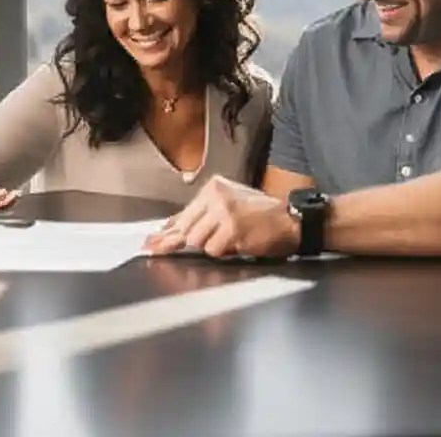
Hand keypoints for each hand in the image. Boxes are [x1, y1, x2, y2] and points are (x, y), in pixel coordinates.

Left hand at [142, 175, 300, 257]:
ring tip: (232, 238)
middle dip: (185, 243)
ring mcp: (224, 212)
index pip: (183, 214)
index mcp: (213, 188)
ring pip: (198, 241)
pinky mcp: (232, 228)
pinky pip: (214, 250)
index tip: (151, 243)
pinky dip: (224, 252)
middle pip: (186, 230)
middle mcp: (216, 196)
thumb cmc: (261, 216)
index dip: (166, 233)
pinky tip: (239, 243)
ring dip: (213, 247)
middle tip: (176, 248)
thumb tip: (168, 229)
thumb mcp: (228, 205)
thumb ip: (199, 216)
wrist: (290, 220)